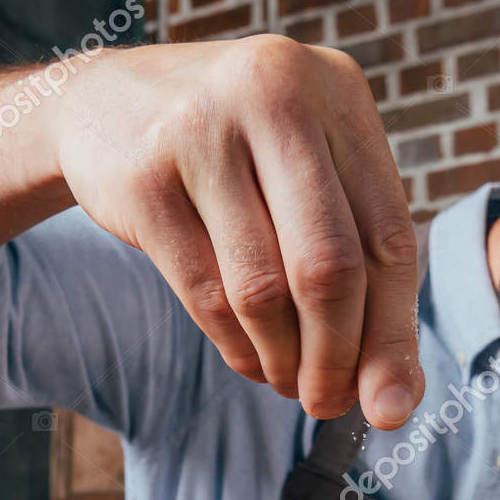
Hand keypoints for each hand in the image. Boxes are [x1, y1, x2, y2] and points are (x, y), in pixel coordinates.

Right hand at [51, 35, 423, 428]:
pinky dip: (236, 346)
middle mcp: (275, 94)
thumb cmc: (236, 157)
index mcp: (336, 92)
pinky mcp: (144, 178)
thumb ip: (361, 268)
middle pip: (329, 266)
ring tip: (286, 380)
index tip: (391, 406)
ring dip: (282, 358)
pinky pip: (207, 294)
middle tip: (327, 404)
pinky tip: (249, 359)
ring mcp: (202, 132)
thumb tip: (394, 401)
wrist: (104, 102)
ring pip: (263, 290)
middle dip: (335, 357)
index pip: (389, 236)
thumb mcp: (306, 179)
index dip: (393, 333)